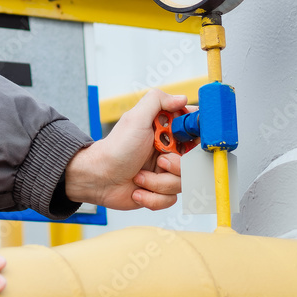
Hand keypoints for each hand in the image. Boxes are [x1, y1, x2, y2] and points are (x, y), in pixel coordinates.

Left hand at [64, 89, 185, 210]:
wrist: (98, 177)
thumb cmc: (116, 147)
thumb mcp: (135, 118)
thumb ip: (157, 101)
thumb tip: (181, 97)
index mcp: (166, 132)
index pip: (195, 132)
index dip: (197, 139)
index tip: (187, 144)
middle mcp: (169, 151)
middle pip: (195, 162)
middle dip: (176, 166)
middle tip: (159, 161)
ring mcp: (166, 172)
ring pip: (183, 182)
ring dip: (158, 182)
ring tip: (139, 176)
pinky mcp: (160, 191)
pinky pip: (171, 199)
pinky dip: (152, 197)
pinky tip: (137, 190)